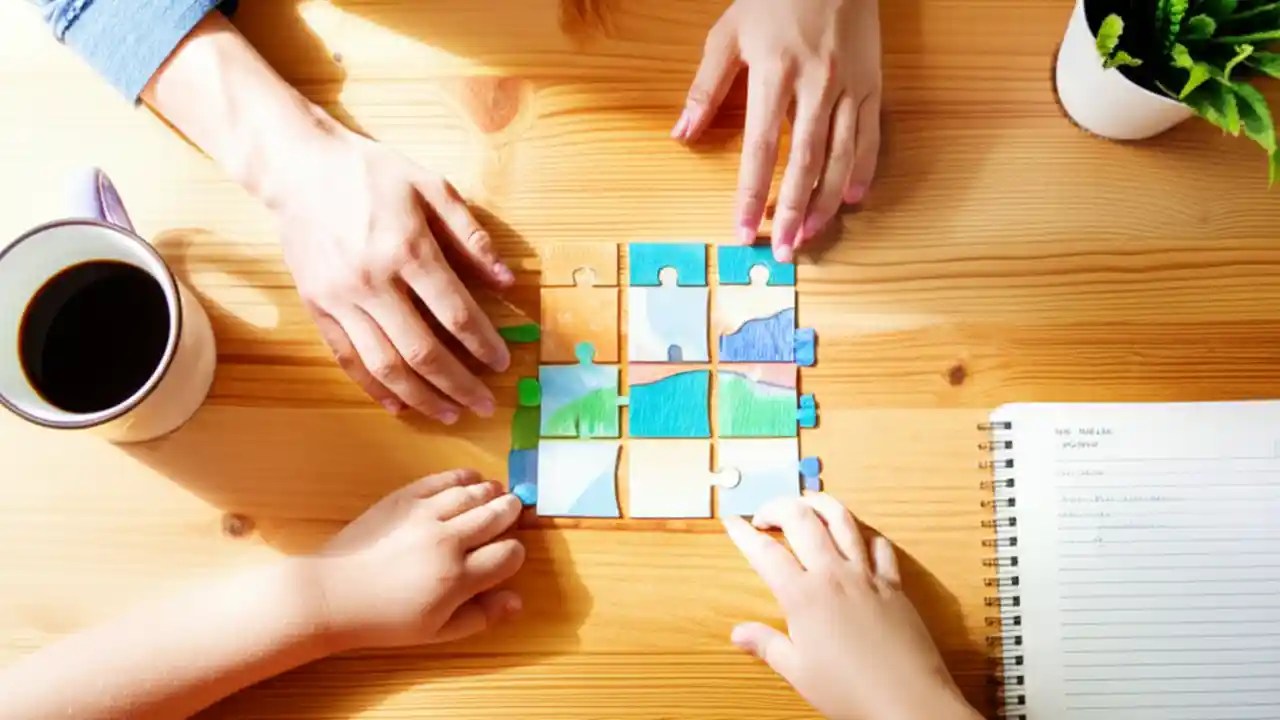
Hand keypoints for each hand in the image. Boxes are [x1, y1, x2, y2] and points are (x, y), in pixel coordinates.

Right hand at [271, 121, 514, 423]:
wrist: (298, 168)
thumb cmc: (371, 174)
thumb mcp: (431, 187)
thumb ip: (471, 235)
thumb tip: (507, 281)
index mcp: (407, 249)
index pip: (455, 313)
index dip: (483, 344)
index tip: (502, 363)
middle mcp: (373, 282)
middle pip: (423, 351)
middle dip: (459, 384)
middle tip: (485, 405)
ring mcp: (341, 299)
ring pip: (385, 364)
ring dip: (422, 396)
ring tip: (450, 413)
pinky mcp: (317, 308)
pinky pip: (348, 358)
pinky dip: (375, 387)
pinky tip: (398, 405)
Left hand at [314, 469, 525, 649]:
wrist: (333, 594)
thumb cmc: (385, 620)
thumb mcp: (436, 632)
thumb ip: (480, 616)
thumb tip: (517, 601)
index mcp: (458, 579)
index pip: (507, 554)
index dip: (515, 552)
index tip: (509, 553)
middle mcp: (447, 542)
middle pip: (495, 516)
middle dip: (510, 511)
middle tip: (514, 509)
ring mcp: (424, 515)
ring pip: (472, 493)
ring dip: (490, 491)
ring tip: (497, 492)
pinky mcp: (403, 498)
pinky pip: (441, 480)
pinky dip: (461, 476)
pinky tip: (471, 478)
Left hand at [675, 0, 881, 260]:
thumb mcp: (727, 34)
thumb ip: (704, 88)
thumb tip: (680, 135)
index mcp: (774, 73)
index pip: (760, 148)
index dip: (749, 194)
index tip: (740, 228)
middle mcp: (815, 85)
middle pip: (804, 162)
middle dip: (790, 212)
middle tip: (781, 250)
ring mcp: (848, 87)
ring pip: (840, 157)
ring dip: (824, 202)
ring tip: (809, 235)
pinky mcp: (873, 86)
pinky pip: (869, 137)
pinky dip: (862, 170)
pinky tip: (852, 199)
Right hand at [723, 494, 978, 719]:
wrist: (906, 700)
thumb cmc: (851, 691)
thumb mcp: (798, 671)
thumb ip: (766, 645)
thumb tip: (739, 633)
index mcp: (803, 597)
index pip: (764, 552)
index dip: (742, 533)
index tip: (731, 522)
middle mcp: (833, 575)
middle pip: (800, 519)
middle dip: (776, 507)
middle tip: (763, 514)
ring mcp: (866, 575)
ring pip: (841, 520)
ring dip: (819, 503)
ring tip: (805, 503)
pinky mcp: (892, 584)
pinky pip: (879, 546)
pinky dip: (865, 534)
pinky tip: (857, 537)